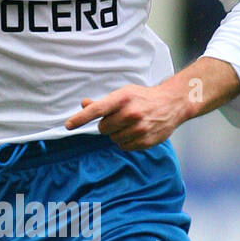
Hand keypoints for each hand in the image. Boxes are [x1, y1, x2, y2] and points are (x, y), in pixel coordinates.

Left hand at [65, 82, 186, 148]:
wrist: (171, 103)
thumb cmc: (143, 98)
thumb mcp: (123, 94)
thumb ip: (103, 102)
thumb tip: (84, 104)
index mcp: (123, 98)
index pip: (97, 110)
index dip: (80, 118)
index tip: (68, 125)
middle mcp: (131, 113)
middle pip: (102, 128)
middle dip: (107, 125)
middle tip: (119, 118)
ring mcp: (139, 128)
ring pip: (113, 139)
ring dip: (117, 134)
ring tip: (130, 124)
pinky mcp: (146, 141)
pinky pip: (124, 147)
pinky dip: (127, 141)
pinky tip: (137, 132)